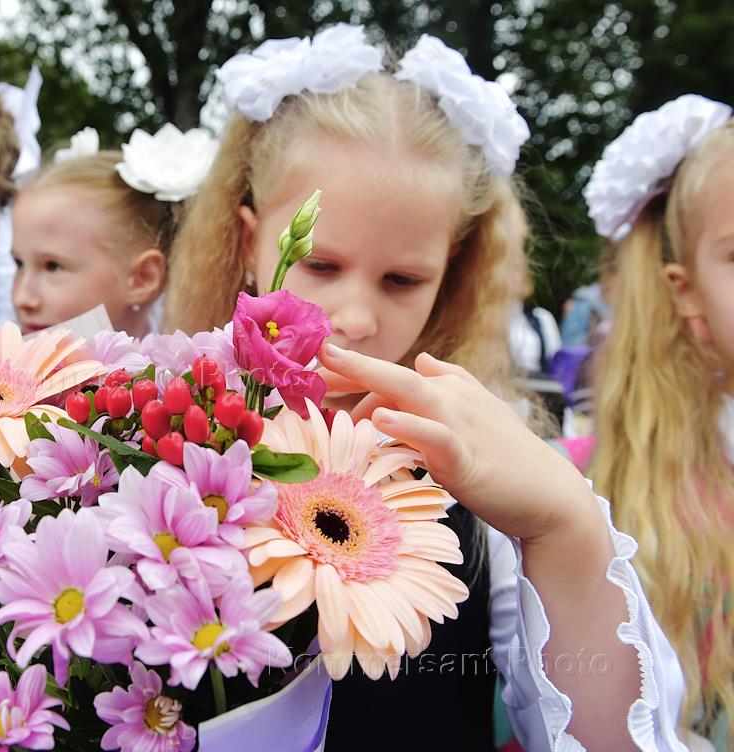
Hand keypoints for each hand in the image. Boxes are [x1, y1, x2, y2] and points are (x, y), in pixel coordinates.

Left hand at [319, 344, 597, 544]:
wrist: (549, 497)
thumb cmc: (504, 458)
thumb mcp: (473, 415)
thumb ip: (448, 385)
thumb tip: (422, 361)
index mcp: (448, 389)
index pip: (392, 376)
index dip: (353, 372)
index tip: (315, 368)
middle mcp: (452, 398)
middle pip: (393, 376)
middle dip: (350, 366)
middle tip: (310, 363)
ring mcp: (460, 425)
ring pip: (412, 393)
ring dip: (370, 380)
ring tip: (330, 370)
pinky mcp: (467, 458)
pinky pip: (435, 436)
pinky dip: (409, 425)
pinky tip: (382, 419)